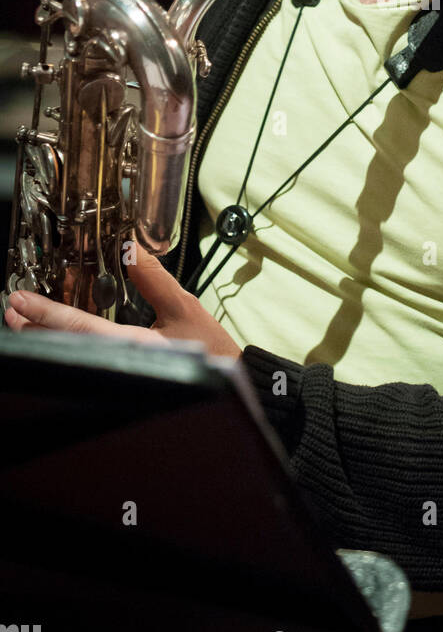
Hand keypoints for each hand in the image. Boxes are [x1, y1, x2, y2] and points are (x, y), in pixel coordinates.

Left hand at [3, 242, 241, 359]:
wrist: (232, 384)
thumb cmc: (212, 351)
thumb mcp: (185, 307)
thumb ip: (153, 278)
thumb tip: (129, 247)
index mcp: (134, 348)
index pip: (78, 329)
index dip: (45, 314)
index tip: (19, 301)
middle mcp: (121, 366)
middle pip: (65, 347)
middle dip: (35, 328)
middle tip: (12, 310)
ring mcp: (120, 377)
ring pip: (72, 356)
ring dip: (47, 337)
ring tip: (24, 321)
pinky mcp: (124, 380)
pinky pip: (87, 361)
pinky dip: (67, 346)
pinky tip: (60, 337)